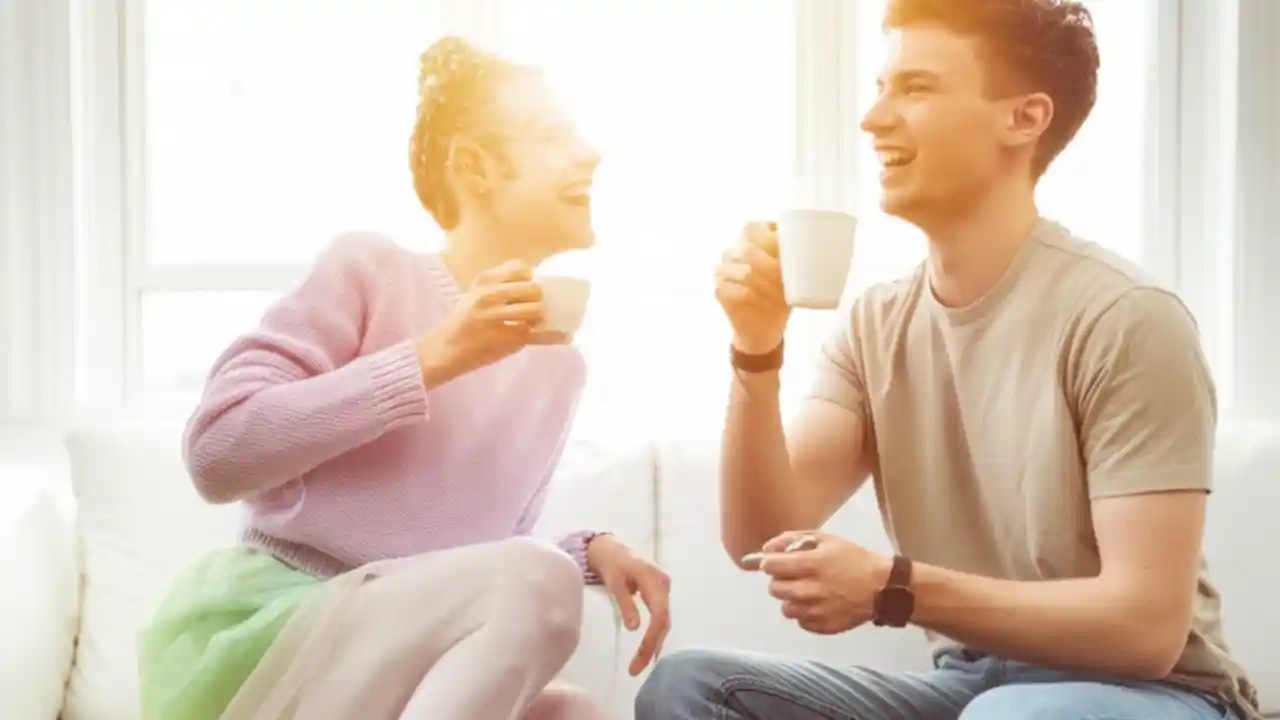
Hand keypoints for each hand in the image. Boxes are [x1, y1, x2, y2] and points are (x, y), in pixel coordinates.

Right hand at [415, 259, 568, 387]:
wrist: (444, 350)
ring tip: (536, 323)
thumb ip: (497, 285)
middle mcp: (491, 296)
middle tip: (536, 308)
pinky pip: (539, 336)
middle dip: (539, 299)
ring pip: (536, 311)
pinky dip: (555, 336)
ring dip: (541, 318)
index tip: (529, 286)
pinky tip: (566, 336)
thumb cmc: (462, 322)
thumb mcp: (472, 295)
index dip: (530, 277)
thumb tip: (533, 281)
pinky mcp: (506, 340)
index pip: (520, 268)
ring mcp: (499, 318)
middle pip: (533, 289)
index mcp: (484, 281)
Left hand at [586, 535, 670, 675]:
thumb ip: (625, 603)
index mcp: (655, 580)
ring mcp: (664, 589)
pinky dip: (655, 633)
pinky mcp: (659, 593)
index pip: (659, 616)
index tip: (639, 659)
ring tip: (640, 664)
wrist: (612, 548)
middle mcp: (664, 585)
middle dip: (651, 647)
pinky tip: (648, 649)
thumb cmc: (612, 563)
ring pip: (664, 621)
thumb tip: (634, 629)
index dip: (651, 639)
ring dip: (654, 643)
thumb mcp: (614, 583)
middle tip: (635, 669)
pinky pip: (660, 616)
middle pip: (664, 622)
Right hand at [715, 222, 789, 354]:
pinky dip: (757, 298)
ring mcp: (723, 271)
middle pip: (748, 250)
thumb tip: (815, 245)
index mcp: (748, 241)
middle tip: (787, 278)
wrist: (764, 327)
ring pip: (745, 271)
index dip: (769, 238)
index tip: (789, 253)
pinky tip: (769, 304)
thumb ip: (792, 258)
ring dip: (768, 284)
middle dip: (772, 264)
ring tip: (782, 295)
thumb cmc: (780, 295)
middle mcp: (732, 253)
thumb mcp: (790, 275)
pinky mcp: (720, 290)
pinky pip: (738, 291)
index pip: (752, 228)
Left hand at [758, 530, 891, 634]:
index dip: (769, 563)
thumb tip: (766, 549)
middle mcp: (810, 589)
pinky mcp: (823, 627)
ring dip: (792, 599)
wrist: (882, 587)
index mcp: (810, 564)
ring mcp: (816, 611)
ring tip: (808, 592)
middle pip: (774, 589)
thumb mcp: (825, 539)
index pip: (770, 565)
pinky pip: (801, 622)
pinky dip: (806, 614)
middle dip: (780, 581)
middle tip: (795, 577)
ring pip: (785, 608)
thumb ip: (792, 540)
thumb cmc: (852, 559)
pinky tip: (819, 605)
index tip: (776, 562)